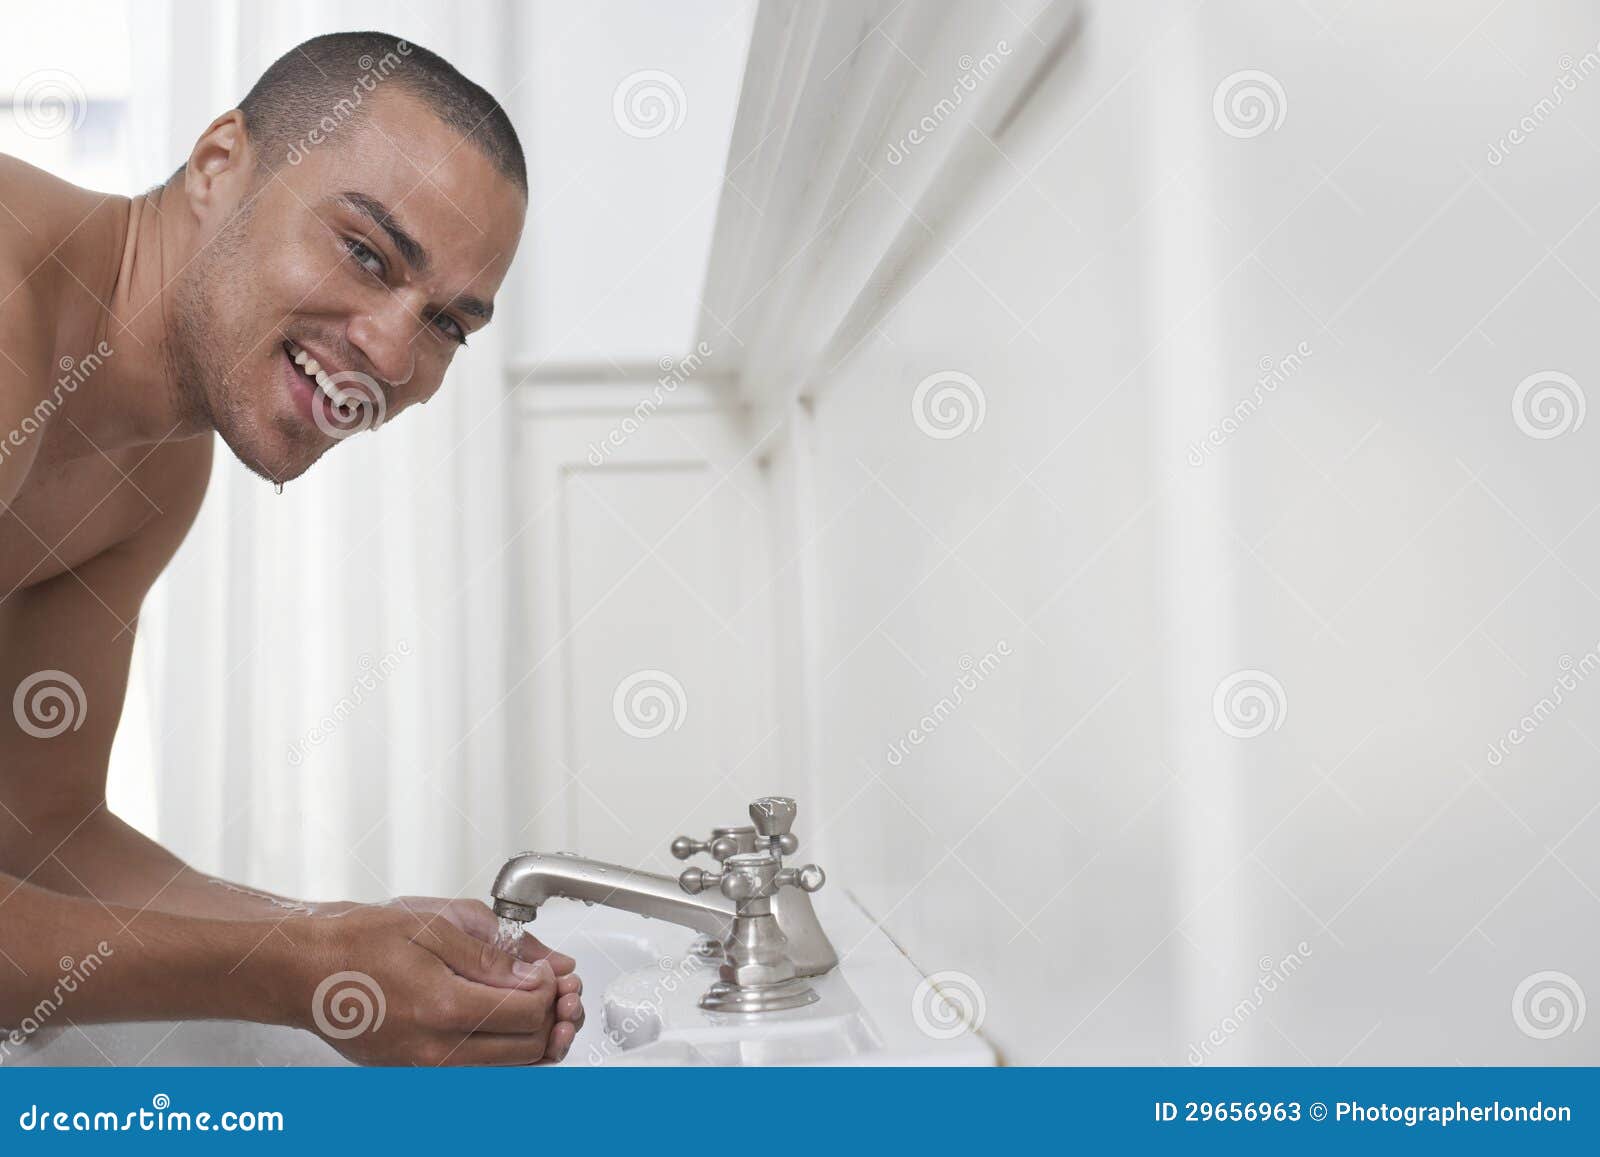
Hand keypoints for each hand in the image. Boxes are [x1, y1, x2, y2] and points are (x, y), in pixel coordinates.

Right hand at [274, 898, 582, 1065]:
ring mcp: (425, 1068)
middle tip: (553, 985)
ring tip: (534, 1001)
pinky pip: (481, 1071)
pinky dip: (505, 1049)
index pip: (529, 1013)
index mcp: (442, 1007)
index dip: (551, 988)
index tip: (548, 967)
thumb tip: (542, 968)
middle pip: (528, 1049)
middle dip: (552, 1015)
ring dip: (534, 1036)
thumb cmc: (359, 941)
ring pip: (509, 1069)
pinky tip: (504, 1018)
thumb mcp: (435, 925)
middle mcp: (436, 1050)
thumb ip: (495, 952)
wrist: (306, 970)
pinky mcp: (418, 1072)